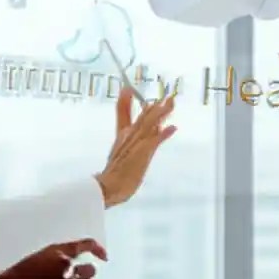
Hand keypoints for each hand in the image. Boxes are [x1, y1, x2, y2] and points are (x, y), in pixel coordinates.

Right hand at [0, 239, 106, 278]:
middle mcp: (65, 266)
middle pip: (91, 270)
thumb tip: (71, 265)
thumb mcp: (40, 257)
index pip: (87, 245)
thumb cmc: (17, 275)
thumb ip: (58, 258)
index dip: (98, 249)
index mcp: (59, 251)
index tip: (103, 255)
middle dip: (87, 276)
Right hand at [98, 88, 177, 206]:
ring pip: (150, 124)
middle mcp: (129, 137)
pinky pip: (154, 141)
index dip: (125, 101)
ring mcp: (136, 144)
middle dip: (156, 106)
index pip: (123, 114)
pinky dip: (163, 134)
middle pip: (143, 117)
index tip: (127, 89)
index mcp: (122, 137)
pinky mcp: (142, 153)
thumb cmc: (113, 176)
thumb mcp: (118, 158)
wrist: (106, 188)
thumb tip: (132, 137)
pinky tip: (172, 128)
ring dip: (162, 113)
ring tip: (172, 103)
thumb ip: (120, 150)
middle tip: (169, 96)